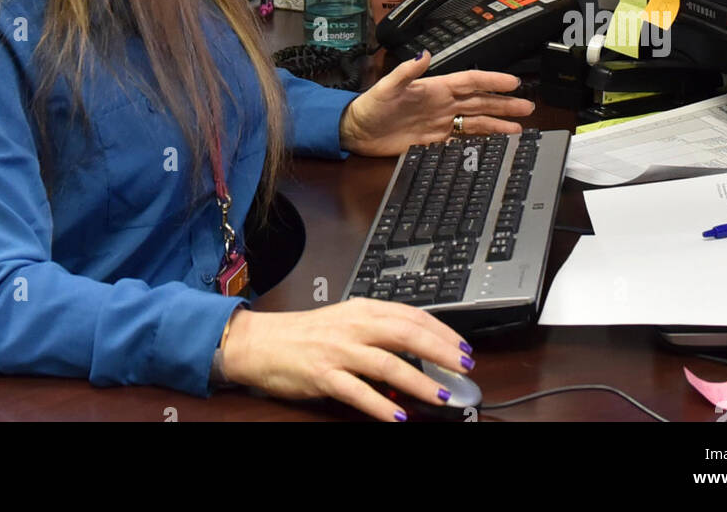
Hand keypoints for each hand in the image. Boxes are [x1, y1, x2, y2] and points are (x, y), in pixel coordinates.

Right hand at [220, 300, 475, 421]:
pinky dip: (380, 406)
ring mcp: (339, 351)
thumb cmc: (306, 333)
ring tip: (442, 396)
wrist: (262, 342)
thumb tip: (418, 344)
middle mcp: (353, 326)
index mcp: (362, 309)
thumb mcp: (346, 320)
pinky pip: (358, 392)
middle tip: (464, 368)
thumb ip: (378, 328)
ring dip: (419, 382)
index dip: (441, 331)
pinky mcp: (323, 375)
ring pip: (387, 364)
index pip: (411, 315)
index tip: (462, 347)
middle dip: (441, 352)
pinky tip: (398, 417)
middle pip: (406, 334)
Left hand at [338, 52, 534, 155]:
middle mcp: (442, 105)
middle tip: (528, 107)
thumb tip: (425, 55)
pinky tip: (493, 146)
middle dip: (504, 104)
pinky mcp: (434, 141)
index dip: (491, 80)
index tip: (513, 81)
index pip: (470, 81)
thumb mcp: (388, 86)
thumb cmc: (371, 105)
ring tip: (519, 129)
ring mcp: (440, 123)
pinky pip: (462, 141)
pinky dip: (478, 143)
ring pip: (475, 123)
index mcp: (436, 88)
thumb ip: (407, 71)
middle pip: (480, 103)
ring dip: (497, 124)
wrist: (357, 131)